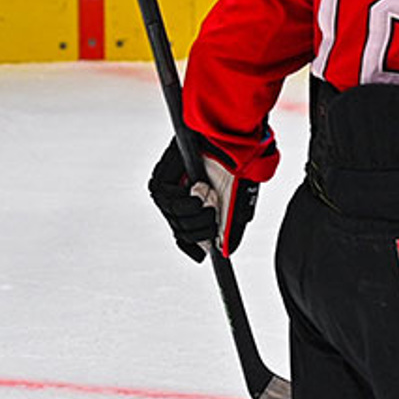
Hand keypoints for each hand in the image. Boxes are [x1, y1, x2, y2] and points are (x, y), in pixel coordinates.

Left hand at [147, 138, 257, 261]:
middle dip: (199, 229)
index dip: (191, 245)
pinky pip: (166, 199)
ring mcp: (169, 188)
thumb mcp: (238, 203)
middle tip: (215, 218)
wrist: (234, 141)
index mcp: (197, 204)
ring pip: (172, 217)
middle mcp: (181, 197)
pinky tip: (200, 190)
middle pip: (179, 228)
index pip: (185, 232)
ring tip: (211, 201)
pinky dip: (185, 200)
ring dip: (194, 214)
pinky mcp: (160, 177)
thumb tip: (226, 251)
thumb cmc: (238, 167)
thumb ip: (230, 226)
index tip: (202, 257)